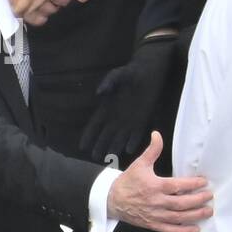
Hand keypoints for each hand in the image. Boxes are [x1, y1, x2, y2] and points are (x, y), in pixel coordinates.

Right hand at [80, 36, 176, 162]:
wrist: (148, 72)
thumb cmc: (130, 72)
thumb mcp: (117, 75)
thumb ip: (108, 83)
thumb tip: (99, 93)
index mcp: (107, 108)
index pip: (95, 125)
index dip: (89, 135)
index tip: (82, 146)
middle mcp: (116, 117)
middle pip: (105, 135)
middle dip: (100, 146)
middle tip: (95, 157)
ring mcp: (129, 120)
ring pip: (119, 138)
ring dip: (114, 148)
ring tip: (109, 159)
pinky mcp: (142, 119)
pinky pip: (136, 134)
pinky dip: (133, 142)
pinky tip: (129, 150)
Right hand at [107, 131, 213, 231]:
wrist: (112, 200)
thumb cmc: (127, 182)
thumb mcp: (140, 164)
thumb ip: (152, 150)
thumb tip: (157, 135)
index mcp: (155, 186)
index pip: (178, 185)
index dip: (193, 184)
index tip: (204, 182)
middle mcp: (157, 202)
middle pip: (182, 203)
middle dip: (198, 200)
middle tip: (210, 196)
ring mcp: (155, 215)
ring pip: (179, 217)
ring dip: (195, 215)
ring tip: (208, 211)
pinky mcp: (153, 225)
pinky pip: (171, 230)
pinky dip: (184, 231)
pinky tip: (195, 229)